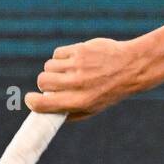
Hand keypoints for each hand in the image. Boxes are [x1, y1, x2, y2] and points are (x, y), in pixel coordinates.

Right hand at [24, 37, 146, 121]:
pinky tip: (72, 60)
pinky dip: (61, 57)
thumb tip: (45, 113)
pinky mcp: (80, 50)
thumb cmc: (110, 91)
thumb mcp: (94, 108)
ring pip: (48, 66)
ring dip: (53, 69)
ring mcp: (78, 66)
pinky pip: (57, 54)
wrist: (132, 68)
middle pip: (42, 81)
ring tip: (67, 71)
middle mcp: (77, 84)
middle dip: (44, 83)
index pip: (43, 104)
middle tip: (54, 84)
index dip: (32, 102)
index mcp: (79, 102)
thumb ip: (70, 113)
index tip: (31, 100)